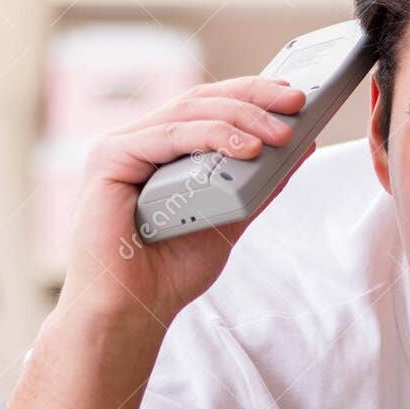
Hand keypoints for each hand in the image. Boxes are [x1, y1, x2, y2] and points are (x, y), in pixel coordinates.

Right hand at [60, 75, 312, 327]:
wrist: (129, 312)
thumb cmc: (168, 273)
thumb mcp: (230, 220)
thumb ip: (258, 185)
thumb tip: (301, 147)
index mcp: (162, 152)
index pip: (209, 107)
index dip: (251, 95)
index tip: (293, 96)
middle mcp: (139, 142)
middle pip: (201, 101)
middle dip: (253, 97)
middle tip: (295, 102)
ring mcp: (121, 147)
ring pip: (188, 113)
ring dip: (241, 118)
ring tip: (280, 134)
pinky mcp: (108, 159)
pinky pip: (167, 137)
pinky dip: (211, 137)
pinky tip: (246, 150)